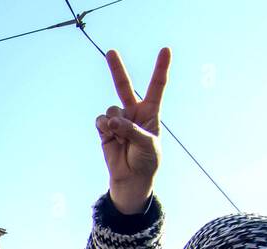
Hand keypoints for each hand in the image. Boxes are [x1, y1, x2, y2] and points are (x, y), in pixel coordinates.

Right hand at [97, 47, 169, 214]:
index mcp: (151, 112)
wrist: (131, 179)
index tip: (166, 50)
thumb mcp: (147, 144)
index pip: (157, 86)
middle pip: (124, 86)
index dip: (161, 68)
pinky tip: (109, 135)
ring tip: (119, 136)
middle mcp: (133, 112)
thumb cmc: (146, 161)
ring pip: (111, 110)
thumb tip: (110, 121)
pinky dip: (104, 127)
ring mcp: (118, 121)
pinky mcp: (104, 130)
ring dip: (115, 123)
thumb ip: (131, 130)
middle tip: (111, 52)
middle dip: (116, 69)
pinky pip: (100, 121)